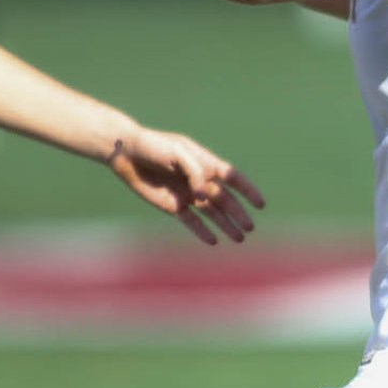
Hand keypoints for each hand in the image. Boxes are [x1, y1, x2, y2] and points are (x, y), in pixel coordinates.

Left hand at [106, 129, 265, 244]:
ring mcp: (187, 194)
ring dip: (225, 224)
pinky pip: (191, 221)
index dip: (248, 190)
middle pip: (225, 199)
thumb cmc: (154, 146)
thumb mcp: (178, 153)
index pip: (232, 177)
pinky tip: (214, 241)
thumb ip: (195, 172)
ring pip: (211, 212)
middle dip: (238, 213)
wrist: (126, 153)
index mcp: (205, 162)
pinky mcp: (173, 206)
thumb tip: (204, 196)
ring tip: (239, 239)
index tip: (260, 205)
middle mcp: (199, 180)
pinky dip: (202, 231)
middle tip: (250, 228)